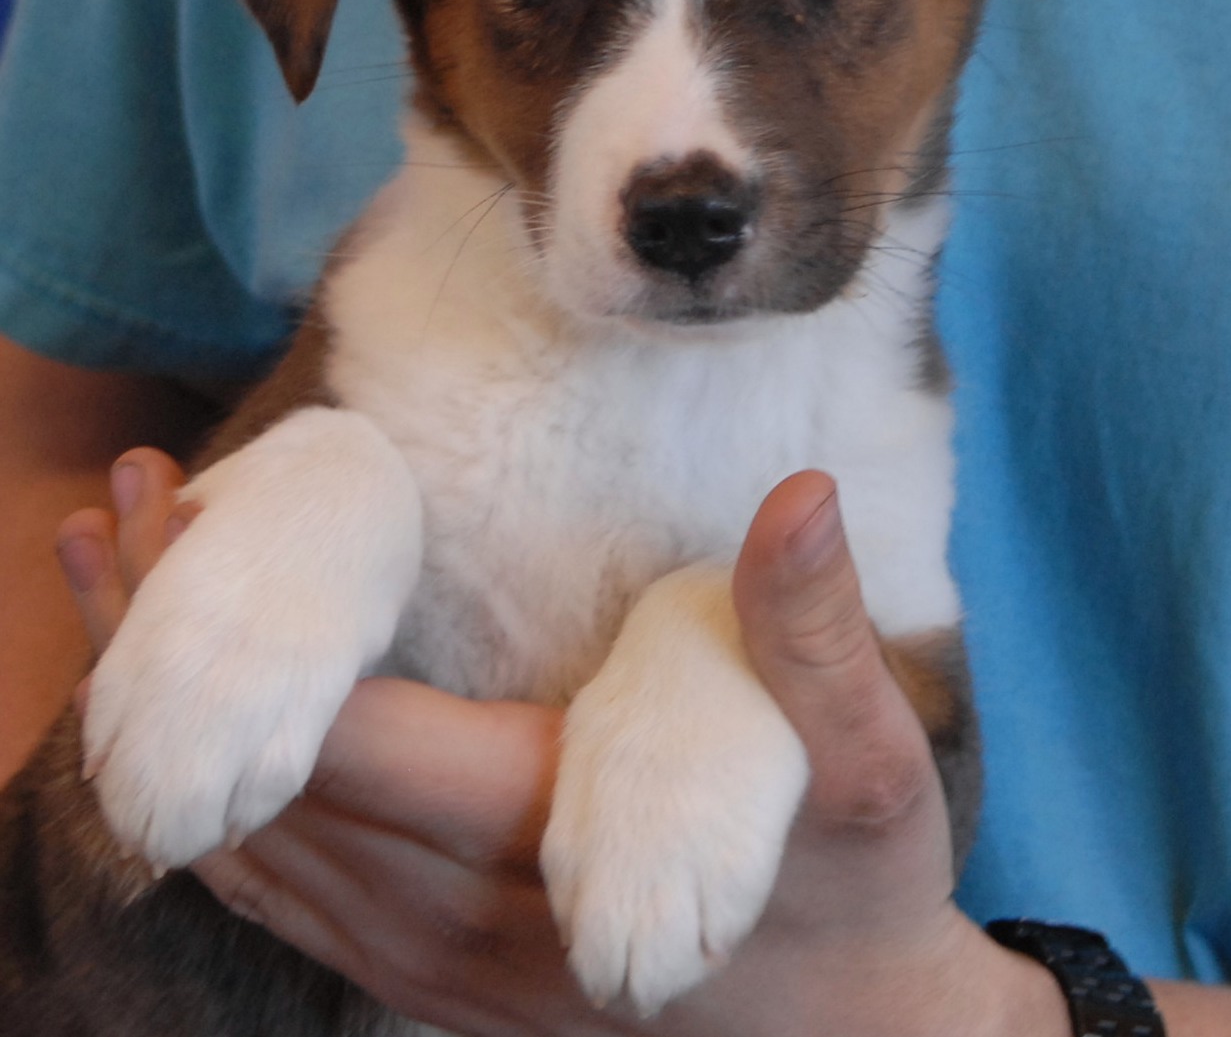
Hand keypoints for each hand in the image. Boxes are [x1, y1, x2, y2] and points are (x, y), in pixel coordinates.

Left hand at [60, 451, 1068, 1036]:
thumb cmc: (857, 887)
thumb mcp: (867, 760)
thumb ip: (814, 633)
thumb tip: (804, 499)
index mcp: (535, 847)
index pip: (340, 743)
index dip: (240, 629)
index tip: (188, 504)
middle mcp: (449, 929)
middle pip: (254, 789)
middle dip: (167, 646)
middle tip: (121, 504)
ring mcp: (423, 973)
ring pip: (242, 849)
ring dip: (162, 716)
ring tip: (113, 576)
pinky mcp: (420, 982)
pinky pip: (275, 895)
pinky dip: (205, 795)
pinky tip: (186, 717)